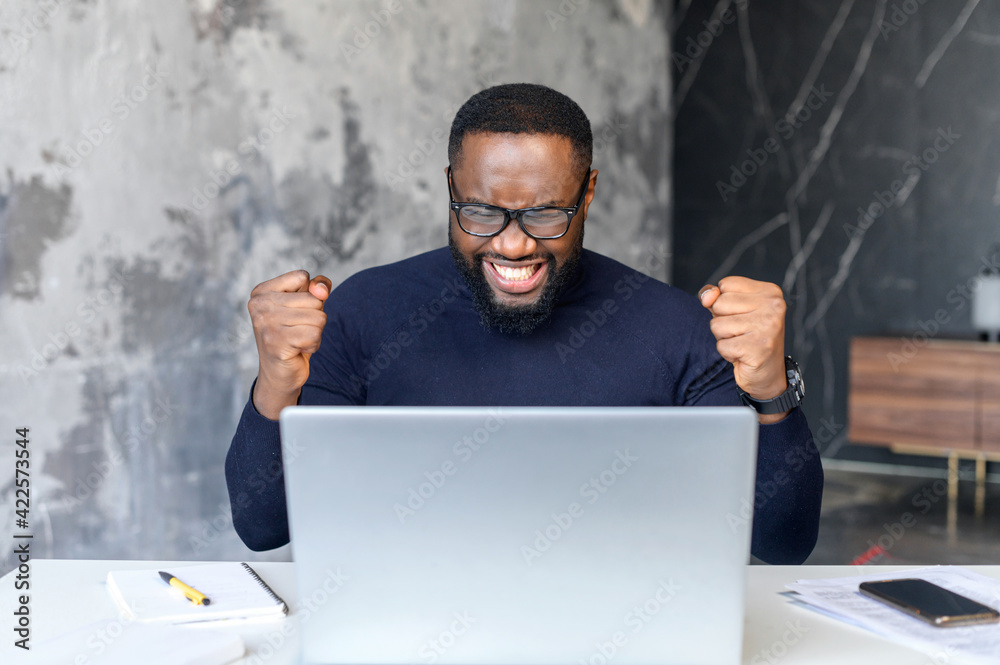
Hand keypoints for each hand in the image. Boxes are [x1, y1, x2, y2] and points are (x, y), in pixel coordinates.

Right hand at [248, 270, 331, 419]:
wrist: (280, 373)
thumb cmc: (294, 335)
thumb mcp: (306, 305)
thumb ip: (318, 287)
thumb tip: (321, 290)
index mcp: (262, 291)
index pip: (302, 277)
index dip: (309, 296)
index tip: (294, 313)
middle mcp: (259, 304)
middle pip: (314, 299)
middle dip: (314, 318)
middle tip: (297, 331)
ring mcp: (265, 323)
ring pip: (318, 318)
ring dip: (315, 333)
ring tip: (298, 340)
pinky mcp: (276, 342)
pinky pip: (315, 334)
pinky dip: (314, 345)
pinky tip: (298, 350)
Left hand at [699, 277, 788, 422]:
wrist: (767, 374)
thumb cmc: (748, 338)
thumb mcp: (731, 310)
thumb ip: (715, 296)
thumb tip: (707, 296)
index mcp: (769, 292)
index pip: (725, 285)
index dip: (724, 303)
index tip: (742, 316)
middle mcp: (773, 306)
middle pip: (719, 304)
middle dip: (722, 321)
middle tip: (742, 333)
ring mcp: (768, 327)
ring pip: (717, 325)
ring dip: (724, 338)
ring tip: (742, 343)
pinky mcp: (758, 348)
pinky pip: (722, 345)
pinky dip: (727, 353)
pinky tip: (743, 354)